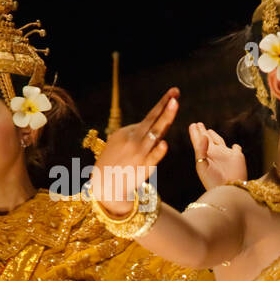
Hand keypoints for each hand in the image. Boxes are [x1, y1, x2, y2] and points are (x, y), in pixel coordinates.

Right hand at [91, 88, 178, 214]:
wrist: (104, 187)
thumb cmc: (113, 164)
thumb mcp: (119, 143)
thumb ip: (135, 134)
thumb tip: (152, 125)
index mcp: (128, 132)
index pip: (150, 117)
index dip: (162, 104)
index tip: (174, 93)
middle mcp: (133, 140)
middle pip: (153, 121)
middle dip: (165, 107)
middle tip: (175, 94)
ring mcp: (138, 153)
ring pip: (155, 134)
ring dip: (165, 119)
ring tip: (174, 105)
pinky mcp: (141, 169)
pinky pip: (152, 158)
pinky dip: (158, 152)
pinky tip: (164, 144)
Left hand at [190, 122, 245, 189]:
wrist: (227, 190)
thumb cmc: (212, 180)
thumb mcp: (202, 165)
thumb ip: (201, 149)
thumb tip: (204, 136)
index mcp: (204, 155)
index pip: (198, 141)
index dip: (195, 133)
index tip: (192, 125)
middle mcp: (214, 153)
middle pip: (207, 139)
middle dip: (203, 132)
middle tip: (198, 124)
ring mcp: (225, 155)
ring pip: (219, 141)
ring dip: (214, 136)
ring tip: (209, 130)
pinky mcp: (237, 156)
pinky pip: (236, 149)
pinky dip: (235, 147)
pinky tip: (234, 146)